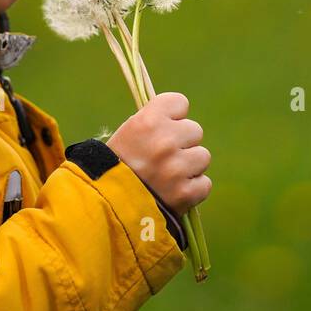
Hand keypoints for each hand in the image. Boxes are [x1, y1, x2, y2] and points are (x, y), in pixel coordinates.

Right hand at [105, 92, 211, 216]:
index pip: (180, 102)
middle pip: (195, 130)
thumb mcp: (127, 133)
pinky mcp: (186, 193)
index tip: (162, 128)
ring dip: (190, 166)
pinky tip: (174, 191)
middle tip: (162, 157)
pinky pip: (204, 183)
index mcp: (148, 121)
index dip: (173, 116)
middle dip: (183, 142)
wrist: (106, 207)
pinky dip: (192, 189)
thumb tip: (178, 117)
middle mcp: (165, 141)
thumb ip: (154, 122)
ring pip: (203, 157)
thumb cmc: (115, 166)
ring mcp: (177, 168)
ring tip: (168, 176)